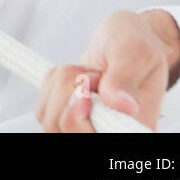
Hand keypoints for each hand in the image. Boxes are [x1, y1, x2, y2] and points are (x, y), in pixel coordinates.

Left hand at [35, 9, 179, 132]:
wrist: (123, 39)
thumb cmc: (134, 44)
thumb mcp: (135, 53)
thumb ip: (124, 79)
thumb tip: (122, 105)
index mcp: (135, 128)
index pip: (97, 139)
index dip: (78, 120)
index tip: (84, 93)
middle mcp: (110, 132)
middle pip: (64, 130)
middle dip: (67, 93)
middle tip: (91, 75)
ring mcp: (88, 128)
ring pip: (50, 120)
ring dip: (60, 87)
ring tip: (87, 74)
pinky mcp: (70, 120)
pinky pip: (44, 110)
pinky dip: (52, 86)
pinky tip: (76, 76)